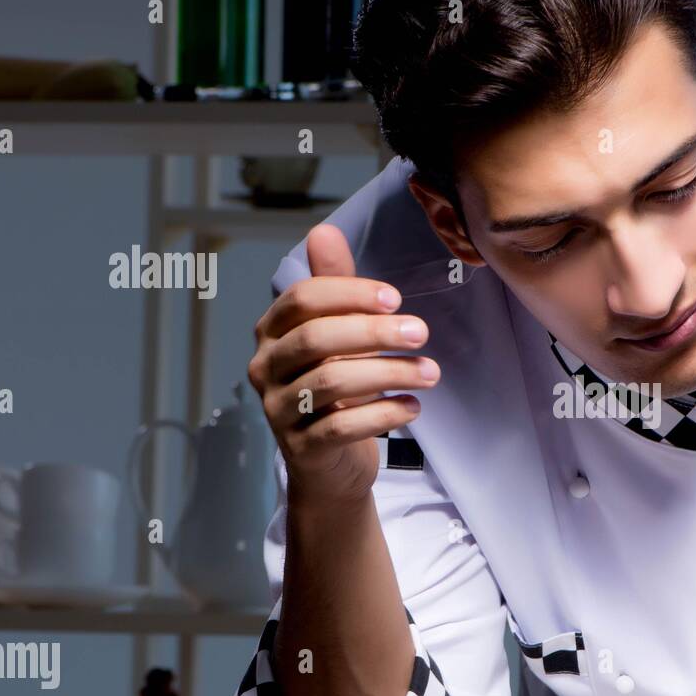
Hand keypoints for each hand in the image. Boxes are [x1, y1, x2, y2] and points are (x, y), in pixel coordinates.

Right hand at [247, 224, 439, 505]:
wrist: (329, 464)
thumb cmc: (336, 387)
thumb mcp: (338, 335)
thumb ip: (334, 288)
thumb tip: (324, 231)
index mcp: (272, 331)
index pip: (302, 298)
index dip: (350, 293)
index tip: (396, 299)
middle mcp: (265, 368)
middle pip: (317, 338)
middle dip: (374, 332)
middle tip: (421, 332)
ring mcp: (278, 410)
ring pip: (332, 382)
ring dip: (390, 373)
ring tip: (430, 373)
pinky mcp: (300, 448)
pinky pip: (342, 427)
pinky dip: (383, 415)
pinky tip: (412, 407)